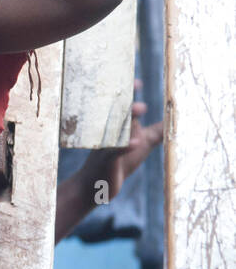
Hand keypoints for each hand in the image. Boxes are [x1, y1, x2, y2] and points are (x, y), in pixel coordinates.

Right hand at [86, 78, 163, 201]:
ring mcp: (108, 145)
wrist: (95, 186)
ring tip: (140, 108)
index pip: (126, 105)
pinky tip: (134, 144)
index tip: (137, 82)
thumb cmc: (120, 163)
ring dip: (129, 117)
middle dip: (130, 98)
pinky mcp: (107, 160)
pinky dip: (124, 147)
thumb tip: (173, 122)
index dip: (130, 92)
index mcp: (121, 126)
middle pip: (121, 110)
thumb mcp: (141, 145)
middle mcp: (112, 131)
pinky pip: (114, 151)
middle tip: (137, 86)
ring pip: (118, 126)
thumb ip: (155, 133)